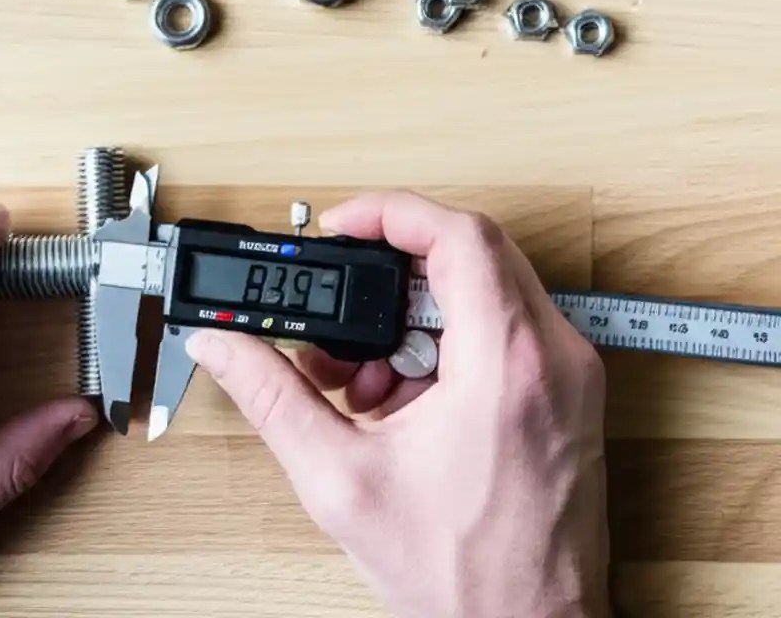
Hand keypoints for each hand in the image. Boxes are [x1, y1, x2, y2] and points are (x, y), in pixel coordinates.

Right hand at [186, 192, 608, 617]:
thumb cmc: (464, 579)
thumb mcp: (341, 481)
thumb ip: (272, 398)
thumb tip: (224, 347)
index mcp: (508, 365)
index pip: (458, 235)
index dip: (389, 212)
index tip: (342, 225)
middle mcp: (554, 360)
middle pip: (468, 259)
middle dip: (387, 280)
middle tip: (336, 317)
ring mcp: (567, 379)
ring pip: (482, 297)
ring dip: (408, 321)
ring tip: (360, 383)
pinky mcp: (565, 398)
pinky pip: (500, 336)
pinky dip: (440, 349)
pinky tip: (397, 403)